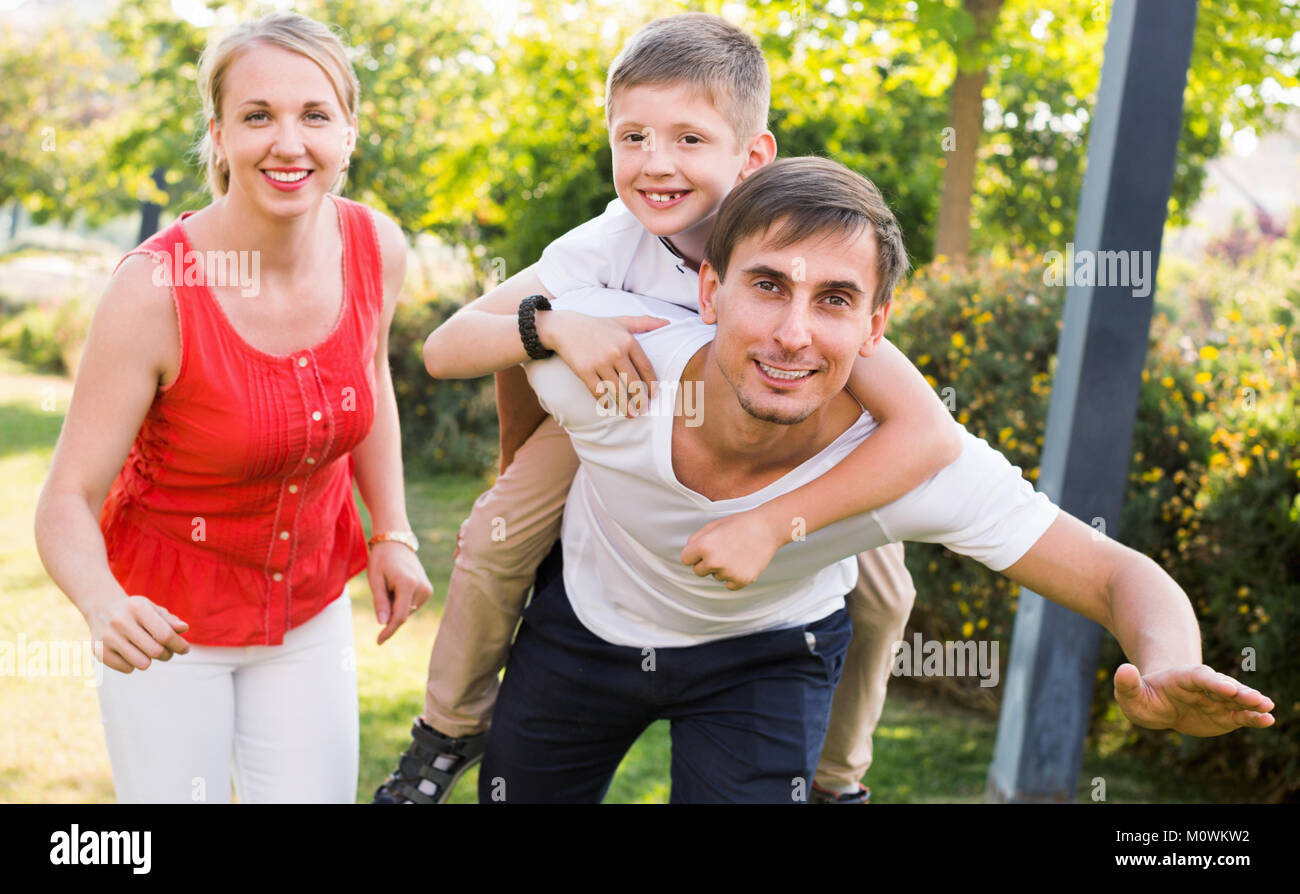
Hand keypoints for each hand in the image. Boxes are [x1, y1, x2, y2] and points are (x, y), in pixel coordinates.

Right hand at [85, 594, 189, 673]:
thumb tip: (184, 629)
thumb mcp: (152, 608)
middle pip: (155, 651)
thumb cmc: (134, 610)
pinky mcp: (98, 651)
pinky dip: (133, 664)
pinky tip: (130, 653)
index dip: (179, 645)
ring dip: (150, 661)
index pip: (164, 634)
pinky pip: (127, 669)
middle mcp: (120, 622)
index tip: (185, 649)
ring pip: (142, 664)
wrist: (101, 608)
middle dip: (167, 655)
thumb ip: (169, 620)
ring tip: (147, 651)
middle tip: (167, 652)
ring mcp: (107, 637)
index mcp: (137, 608)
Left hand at [367, 542, 434, 645]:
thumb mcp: (375, 579)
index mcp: (408, 585)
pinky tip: (397, 586)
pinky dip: (402, 602)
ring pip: (407, 611)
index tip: (379, 642)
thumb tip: (383, 623)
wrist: (396, 543)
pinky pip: (411, 605)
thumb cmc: (382, 560)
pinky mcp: (428, 590)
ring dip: (395, 606)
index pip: (399, 616)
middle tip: (381, 590)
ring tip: (390, 585)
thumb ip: (380, 602)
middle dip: (389, 612)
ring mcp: (427, 590)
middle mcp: (422, 588)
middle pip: (402, 614)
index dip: (389, 631)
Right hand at [538, 310, 668, 413]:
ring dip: (626, 406)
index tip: (654, 395)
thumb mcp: (622, 321)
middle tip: (644, 409)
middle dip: (640, 399)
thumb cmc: (597, 326)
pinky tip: (611, 408)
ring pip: (618, 391)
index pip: (646, 368)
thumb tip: (668, 324)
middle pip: (634, 383)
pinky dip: (606, 403)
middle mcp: (616, 351)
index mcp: (628, 341)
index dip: (652, 384)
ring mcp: (599, 362)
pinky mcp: (584, 371)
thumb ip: (645, 322)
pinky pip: (598, 392)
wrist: (565, 327)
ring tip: (631, 414)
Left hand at [681, 509, 786, 590]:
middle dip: (706, 563)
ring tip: (736, 553)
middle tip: (723, 550)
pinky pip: (729, 585)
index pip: (685, 560)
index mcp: (703, 546)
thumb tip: (687, 557)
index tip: (704, 549)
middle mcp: (714, 561)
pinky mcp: (741, 580)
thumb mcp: (712, 526)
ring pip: (715, 577)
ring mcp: (728, 572)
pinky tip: (742, 562)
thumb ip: (695, 540)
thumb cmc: (739, 524)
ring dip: (722, 569)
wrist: (767, 527)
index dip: (694, 554)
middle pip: (698, 572)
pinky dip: (734, 577)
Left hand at [1113, 663, 1275, 735]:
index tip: (1227, 687)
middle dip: (1239, 692)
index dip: (1212, 682)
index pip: (1199, 678)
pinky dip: (1254, 718)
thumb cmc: (1144, 697)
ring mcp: (1217, 700)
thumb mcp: (1130, 693)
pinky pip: (1242, 716)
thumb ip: (1127, 682)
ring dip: (1252, 703)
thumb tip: (1123, 669)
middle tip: (1257, 699)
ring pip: (1237, 700)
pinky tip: (1269, 720)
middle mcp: (1204, 687)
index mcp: (1182, 678)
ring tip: (1268, 707)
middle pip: (1224, 687)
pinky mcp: (1225, 715)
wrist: (1159, 704)